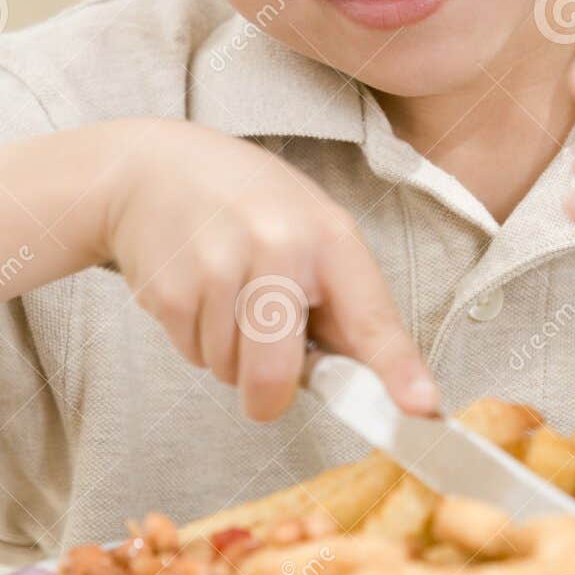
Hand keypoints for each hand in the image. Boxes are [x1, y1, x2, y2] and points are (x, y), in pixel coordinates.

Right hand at [96, 119, 437, 420]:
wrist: (153, 167)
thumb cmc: (248, 203)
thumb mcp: (311, 228)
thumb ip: (341, 301)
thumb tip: (370, 379)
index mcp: (328, 237)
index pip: (370, 317)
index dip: (397, 369)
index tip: (421, 408)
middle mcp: (277, 248)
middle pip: (276, 372)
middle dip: (268, 396)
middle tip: (265, 380)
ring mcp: (218, 267)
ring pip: (229, 371)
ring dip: (229, 356)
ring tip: (225, 296)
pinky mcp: (169, 288)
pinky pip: (192, 355)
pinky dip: (197, 340)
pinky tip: (197, 291)